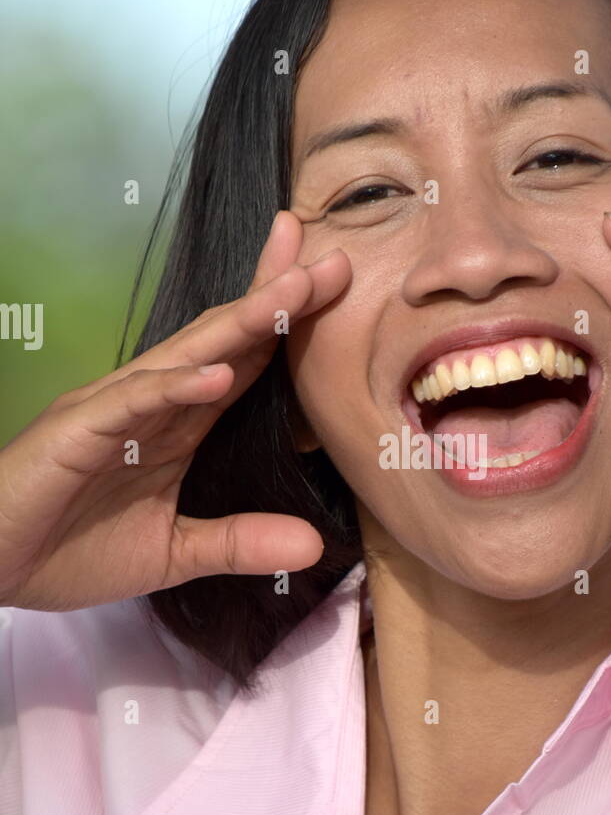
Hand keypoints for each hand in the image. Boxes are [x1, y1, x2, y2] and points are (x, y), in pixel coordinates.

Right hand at [0, 212, 350, 609]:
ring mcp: (112, 409)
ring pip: (186, 355)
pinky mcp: (77, 430)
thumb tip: (315, 546)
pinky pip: (133, 402)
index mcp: (176, 424)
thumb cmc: (68, 549)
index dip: (287, 326)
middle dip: (277, 299)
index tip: (338, 286)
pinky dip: (175, 386)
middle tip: (336, 261)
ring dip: (241, 323)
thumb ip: (240, 544)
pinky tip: (218, 374)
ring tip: (294, 293)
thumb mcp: (174, 554)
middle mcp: (150, 402)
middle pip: (225, 340)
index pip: (243, 362)